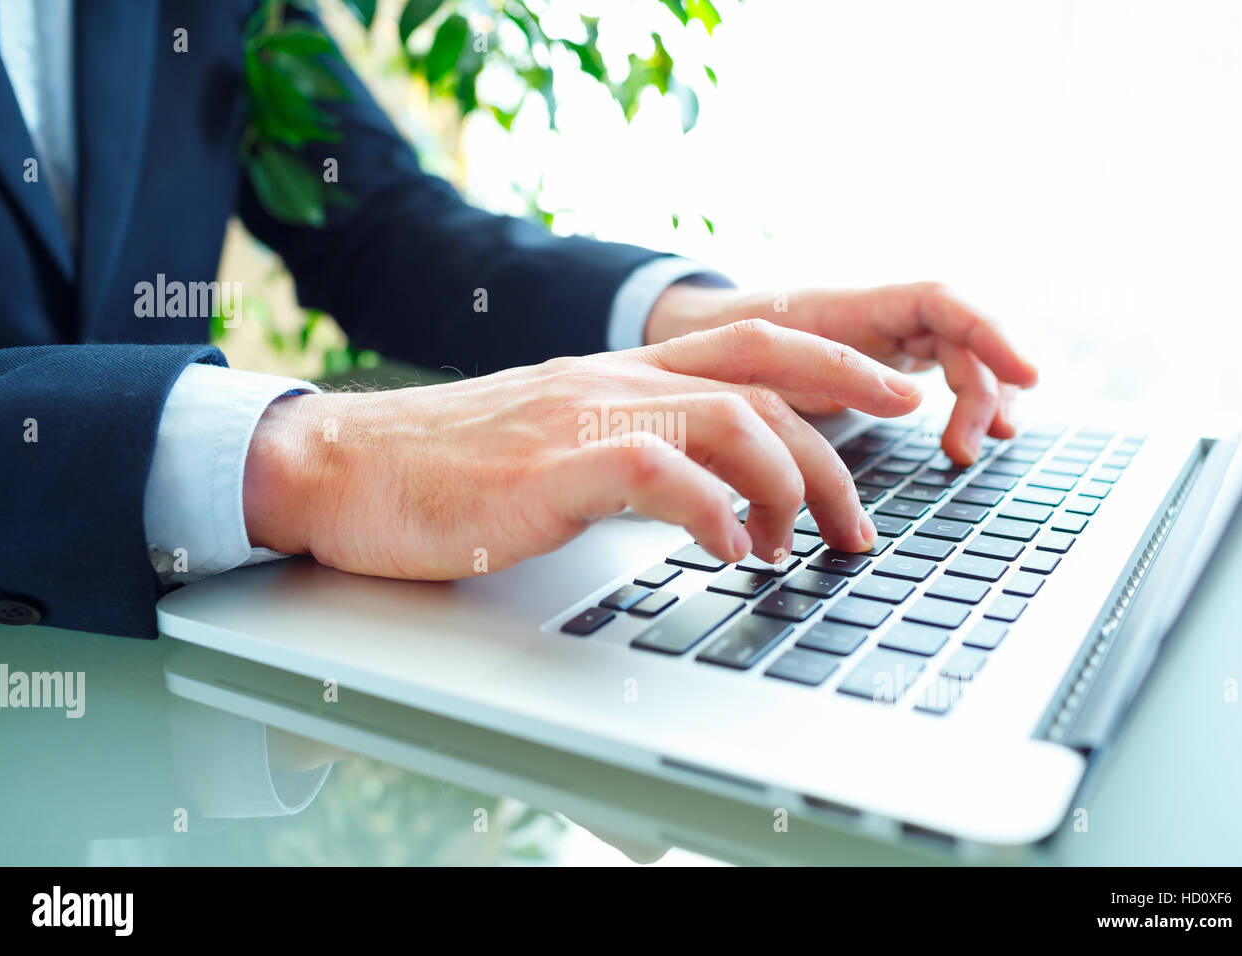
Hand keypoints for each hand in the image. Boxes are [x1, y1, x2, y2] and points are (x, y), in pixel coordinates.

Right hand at [243, 321, 922, 576]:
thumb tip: (705, 496)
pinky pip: (660, 472)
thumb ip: (631, 451)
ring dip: (787, 487)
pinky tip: (730, 553)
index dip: (836, 367)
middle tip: (864, 523)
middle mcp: (615, 380)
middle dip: (839, 448)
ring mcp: (585, 416)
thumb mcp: (558, 446)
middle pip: (764, 382)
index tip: (895, 399)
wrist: (346, 468)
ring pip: (730, 421)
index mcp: (621, 374)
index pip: (754, 346)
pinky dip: (713, 513)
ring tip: (795, 548)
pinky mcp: (553, 465)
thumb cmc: (451, 469)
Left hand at [646, 281, 1037, 464]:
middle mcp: (881, 314)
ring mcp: (888, 337)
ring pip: (957, 362)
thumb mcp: (758, 362)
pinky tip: (963, 442)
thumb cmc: (724, 346)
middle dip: (979, 390)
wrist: (698, 345)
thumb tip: (901, 398)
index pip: (940, 302)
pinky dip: (958, 409)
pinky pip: (941, 379)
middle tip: (967, 450)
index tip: (1027, 377)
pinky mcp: (884, 365)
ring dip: (976, 403)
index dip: (989, 335)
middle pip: (960, 338)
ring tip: (970, 450)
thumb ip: (816, 374)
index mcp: (853, 304)